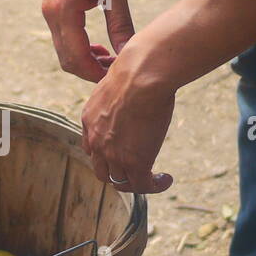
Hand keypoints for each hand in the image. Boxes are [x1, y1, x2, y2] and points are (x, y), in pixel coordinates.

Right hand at [42, 0, 136, 81]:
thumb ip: (120, 23)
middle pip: (67, 60)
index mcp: (63, 11)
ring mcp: (50, 9)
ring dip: (86, 60)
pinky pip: (64, 36)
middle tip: (118, 73)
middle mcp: (51, 13)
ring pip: (64, 49)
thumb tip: (130, 52)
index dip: (96, 74)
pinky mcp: (54, 4)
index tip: (119, 78)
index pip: (77, 59)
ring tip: (112, 59)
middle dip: (90, 72)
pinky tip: (101, 44)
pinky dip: (80, 47)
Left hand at [80, 33, 174, 193]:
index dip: (105, 154)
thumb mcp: (118, 82)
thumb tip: (136, 84)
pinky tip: (165, 179)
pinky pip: (142, 185)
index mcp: (89, 120)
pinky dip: (154, 185)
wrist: (141, 76)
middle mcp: (96, 141)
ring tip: (153, 179)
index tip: (121, 152)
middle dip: (117, 173)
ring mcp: (113, 154)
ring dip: (136, 183)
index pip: (91, 147)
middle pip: (102, 169)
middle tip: (135, 171)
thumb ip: (121, 92)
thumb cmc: (135, 70)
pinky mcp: (135, 162)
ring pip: (120, 181)